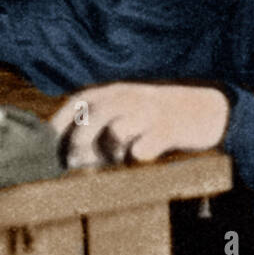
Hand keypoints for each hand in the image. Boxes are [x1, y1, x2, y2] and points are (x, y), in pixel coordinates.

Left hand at [49, 82, 229, 168]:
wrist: (206, 111)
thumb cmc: (157, 120)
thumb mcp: (126, 117)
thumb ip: (99, 134)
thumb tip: (68, 158)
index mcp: (115, 92)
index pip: (77, 103)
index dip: (58, 125)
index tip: (47, 149)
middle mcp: (129, 97)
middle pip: (93, 115)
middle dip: (79, 141)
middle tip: (75, 162)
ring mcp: (150, 111)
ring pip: (117, 129)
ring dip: (110, 151)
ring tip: (116, 160)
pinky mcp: (169, 128)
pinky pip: (146, 145)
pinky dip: (139, 154)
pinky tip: (141, 158)